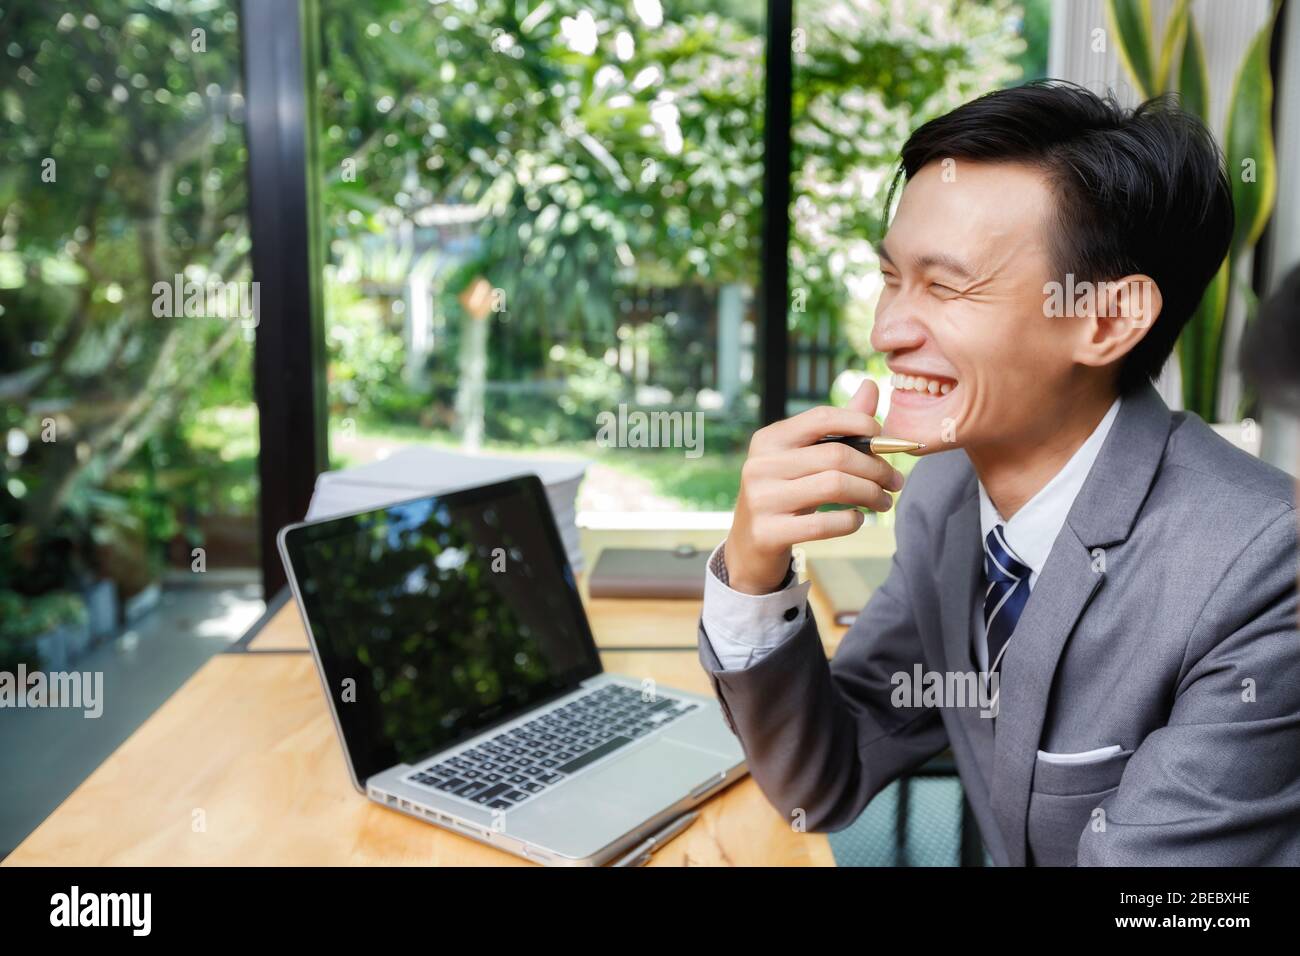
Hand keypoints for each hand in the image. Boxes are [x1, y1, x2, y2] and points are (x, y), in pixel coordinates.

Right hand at [724, 380, 904, 593]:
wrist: (749, 546)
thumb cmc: (786, 494)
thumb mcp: (804, 458)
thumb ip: (839, 426)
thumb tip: (871, 387)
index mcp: (770, 439)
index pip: (821, 418)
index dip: (860, 423)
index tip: (884, 440)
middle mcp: (761, 464)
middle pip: (836, 456)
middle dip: (876, 468)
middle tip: (896, 481)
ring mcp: (761, 499)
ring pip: (835, 486)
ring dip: (871, 494)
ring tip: (885, 502)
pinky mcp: (767, 532)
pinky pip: (824, 524)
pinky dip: (851, 521)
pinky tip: (858, 519)